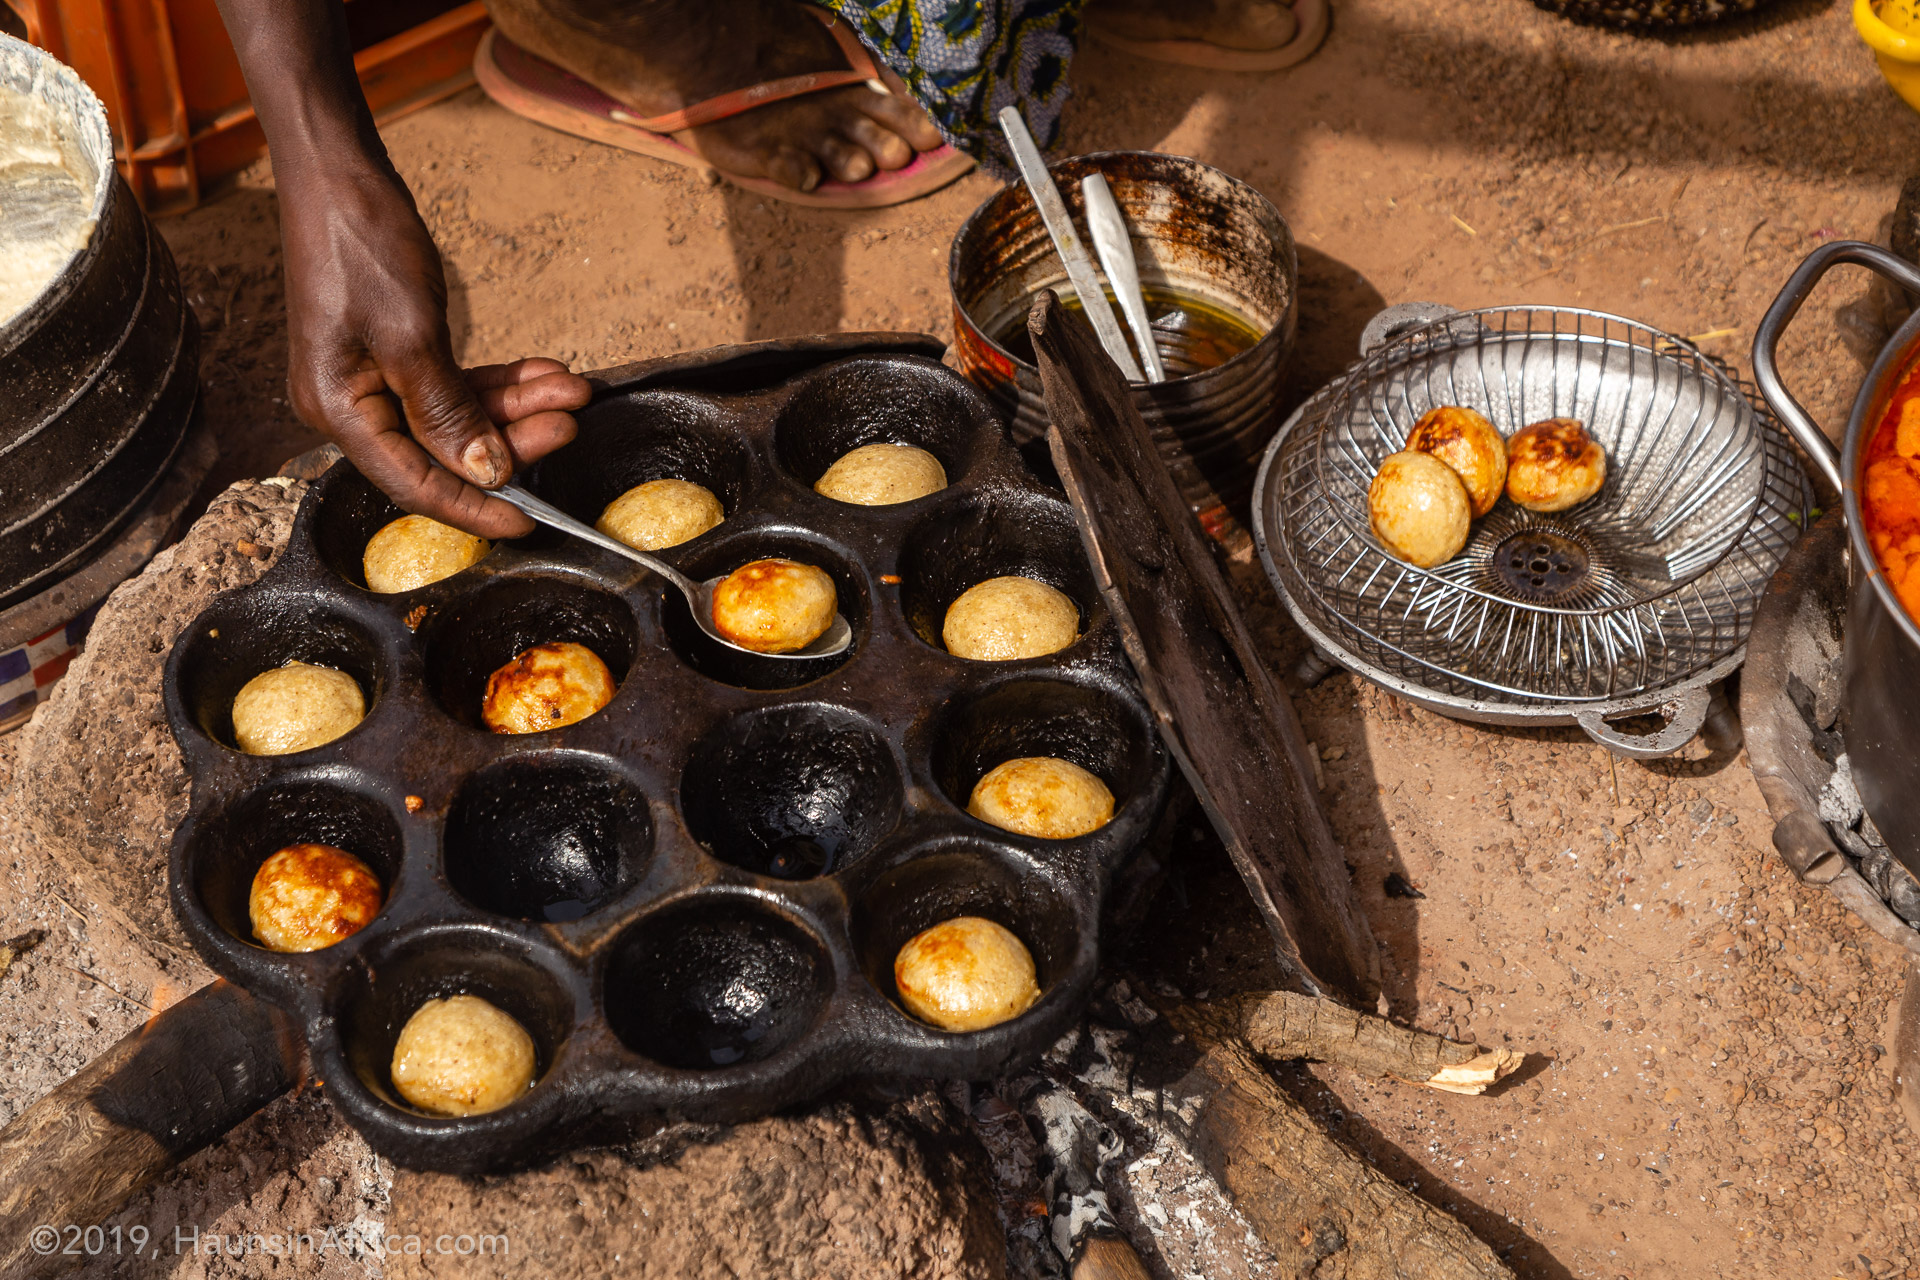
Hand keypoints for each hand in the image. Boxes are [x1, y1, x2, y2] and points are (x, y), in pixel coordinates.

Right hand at [278, 163, 588, 537]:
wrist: (337, 171)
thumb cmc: (358, 244)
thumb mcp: (411, 335)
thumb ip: (448, 412)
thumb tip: (485, 473)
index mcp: (338, 411)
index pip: (414, 484)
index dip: (474, 506)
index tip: (529, 519)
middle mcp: (353, 404)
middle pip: (443, 450)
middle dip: (512, 439)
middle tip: (569, 422)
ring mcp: (375, 378)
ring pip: (458, 414)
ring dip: (517, 405)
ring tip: (571, 389)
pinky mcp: (397, 353)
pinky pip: (455, 383)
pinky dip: (500, 381)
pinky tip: (544, 374)